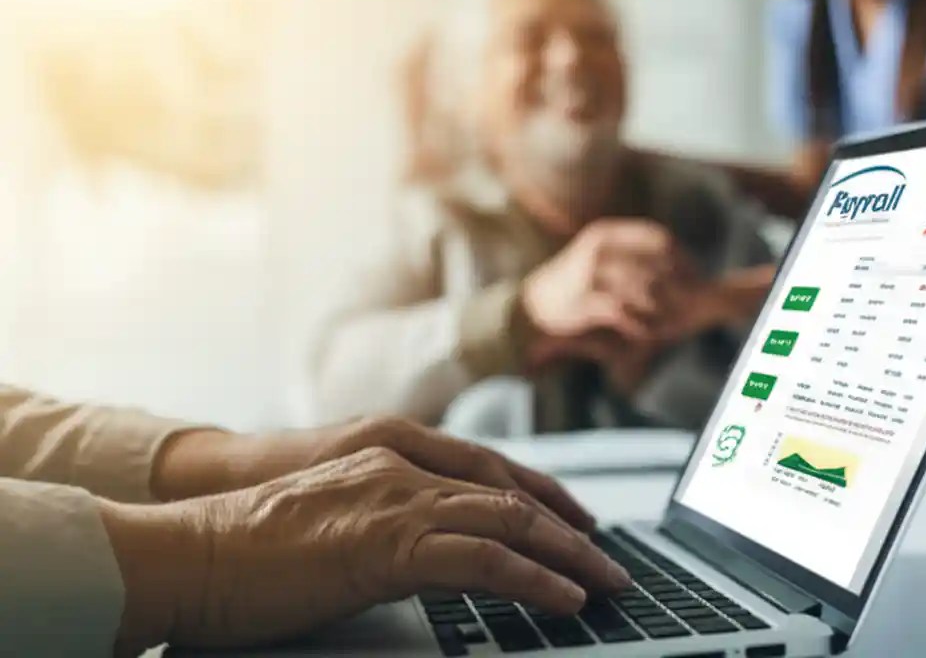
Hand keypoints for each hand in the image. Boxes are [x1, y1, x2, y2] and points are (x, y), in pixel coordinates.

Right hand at [103, 448, 630, 654]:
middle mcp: (402, 466)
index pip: (488, 469)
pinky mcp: (388, 544)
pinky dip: (534, 579)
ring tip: (606, 584)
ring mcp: (396, 500)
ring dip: (568, 555)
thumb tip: (426, 551)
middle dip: (569, 527)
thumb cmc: (247, 546)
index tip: (578, 522)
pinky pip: (483, 559)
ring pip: (509, 519)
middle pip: (511, 491)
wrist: (188, 550)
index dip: (543, 494)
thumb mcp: (332, 518)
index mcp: (389, 453)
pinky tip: (564, 599)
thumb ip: (384, 518)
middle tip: (610, 560)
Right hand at [519, 219, 695, 369]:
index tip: (696, 277)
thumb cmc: (572, 287)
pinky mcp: (584, 298)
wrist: (532, 308)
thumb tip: (674, 263)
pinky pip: (623, 312)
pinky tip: (644, 335)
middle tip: (690, 306)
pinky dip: (638, 326)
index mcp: (607, 232)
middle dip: (677, 287)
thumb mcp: (600, 259)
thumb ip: (631, 256)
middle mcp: (600, 246)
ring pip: (644, 288)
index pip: (659, 237)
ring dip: (660, 310)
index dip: (682, 257)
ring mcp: (591, 270)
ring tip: (668, 325)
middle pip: (657, 262)